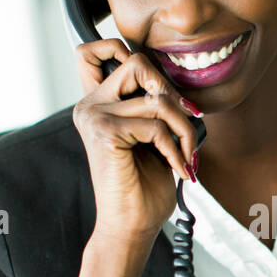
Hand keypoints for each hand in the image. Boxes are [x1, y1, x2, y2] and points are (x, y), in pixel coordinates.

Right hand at [73, 38, 199, 239]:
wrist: (132, 226)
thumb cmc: (145, 186)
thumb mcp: (154, 136)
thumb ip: (154, 105)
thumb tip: (178, 86)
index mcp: (98, 103)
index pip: (95, 50)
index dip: (123, 49)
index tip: (159, 89)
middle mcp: (90, 105)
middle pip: (137, 62)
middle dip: (171, 91)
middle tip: (186, 121)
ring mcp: (94, 116)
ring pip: (156, 98)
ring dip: (182, 128)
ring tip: (187, 154)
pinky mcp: (104, 132)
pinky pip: (155, 125)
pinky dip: (174, 147)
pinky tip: (178, 168)